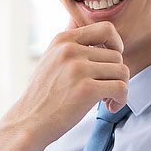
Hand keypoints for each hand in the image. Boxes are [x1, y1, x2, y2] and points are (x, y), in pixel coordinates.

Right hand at [0, 20, 128, 147]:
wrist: (28, 122)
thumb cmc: (43, 96)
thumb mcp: (51, 60)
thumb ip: (72, 47)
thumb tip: (103, 37)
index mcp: (63, 40)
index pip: (106, 28)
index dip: (116, 43)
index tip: (112, 61)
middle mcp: (70, 50)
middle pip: (116, 55)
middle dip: (115, 75)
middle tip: (104, 90)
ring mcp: (78, 69)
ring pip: (122, 71)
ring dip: (120, 88)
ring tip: (106, 99)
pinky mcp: (86, 90)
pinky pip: (121, 88)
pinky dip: (121, 100)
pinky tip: (109, 106)